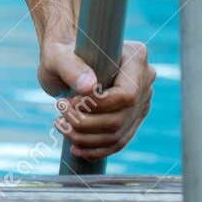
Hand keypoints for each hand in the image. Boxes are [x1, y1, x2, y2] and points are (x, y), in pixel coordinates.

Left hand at [38, 38, 155, 161]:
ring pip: (119, 134)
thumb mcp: (57, 55)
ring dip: (87, 138)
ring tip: (61, 126)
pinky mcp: (132, 118)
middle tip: (61, 111)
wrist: (63, 59)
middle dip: (87, 123)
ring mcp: (140, 101)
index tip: (72, 100)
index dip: (99, 105)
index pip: (127, 94)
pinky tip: (75, 148)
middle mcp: (144, 79)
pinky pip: (118, 141)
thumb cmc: (60, 52)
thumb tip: (89, 87)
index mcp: (135, 56)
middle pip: (121, 117)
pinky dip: (96, 149)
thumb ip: (71, 67)